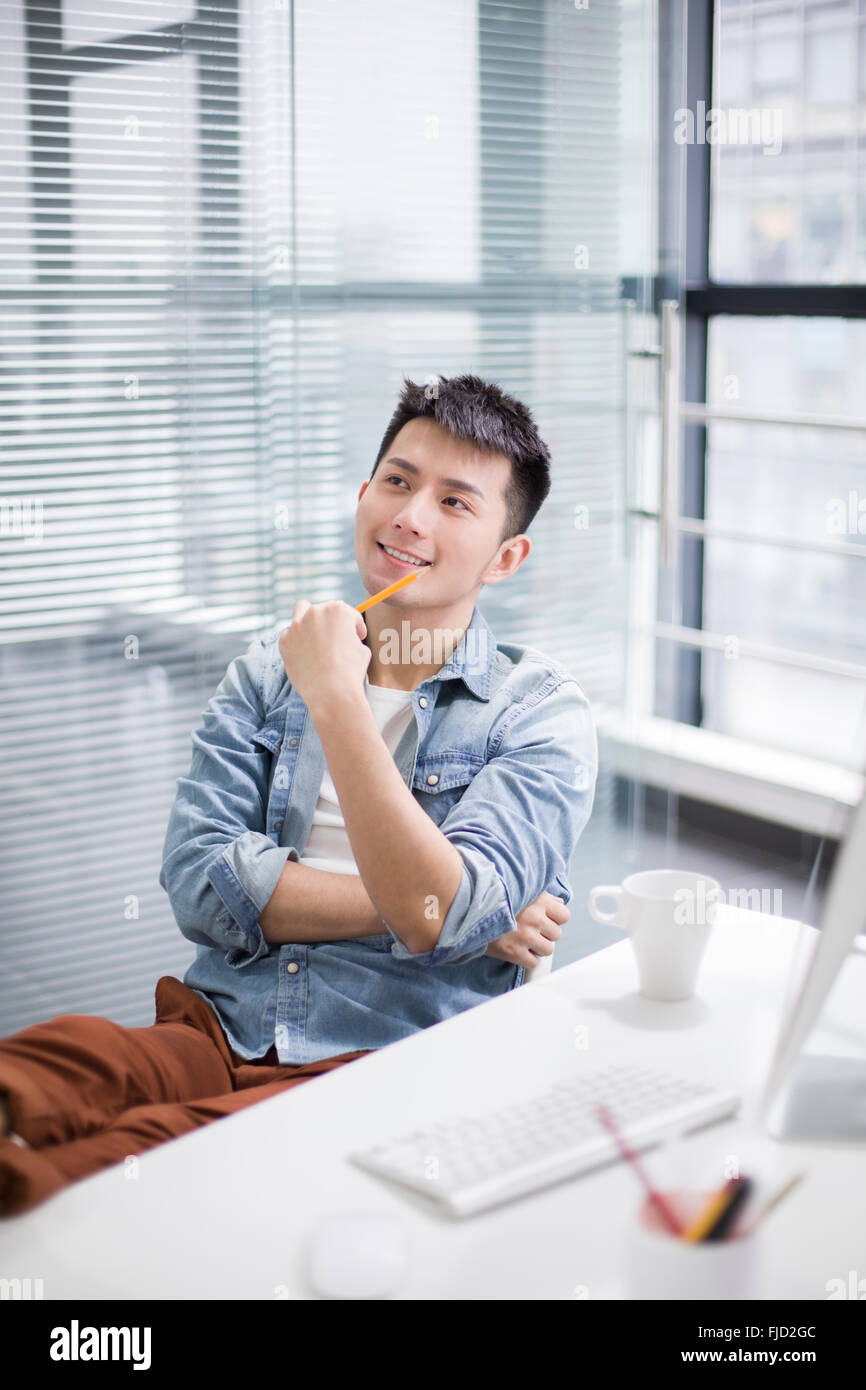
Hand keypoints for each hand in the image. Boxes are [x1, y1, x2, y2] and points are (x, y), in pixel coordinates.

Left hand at [278, 600, 370, 714]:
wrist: (331, 692)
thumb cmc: (350, 671)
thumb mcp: (362, 649)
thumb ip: (351, 637)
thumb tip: (346, 638)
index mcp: (338, 610)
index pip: (348, 613)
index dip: (355, 627)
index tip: (356, 636)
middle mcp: (316, 612)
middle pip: (323, 609)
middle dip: (330, 622)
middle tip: (335, 638)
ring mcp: (297, 625)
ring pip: (301, 611)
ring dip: (308, 620)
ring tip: (315, 636)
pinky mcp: (284, 640)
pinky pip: (290, 634)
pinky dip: (297, 641)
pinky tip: (305, 654)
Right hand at [484, 891, 568, 968]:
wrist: (471, 914)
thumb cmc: (497, 901)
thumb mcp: (522, 892)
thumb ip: (543, 897)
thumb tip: (559, 903)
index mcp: (539, 901)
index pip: (565, 915)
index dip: (556, 919)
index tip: (545, 920)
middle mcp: (534, 918)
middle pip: (557, 934)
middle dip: (546, 934)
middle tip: (531, 930)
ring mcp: (525, 936)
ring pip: (548, 949)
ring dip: (538, 948)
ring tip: (524, 941)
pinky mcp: (515, 952)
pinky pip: (534, 962)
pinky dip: (527, 959)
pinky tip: (517, 950)